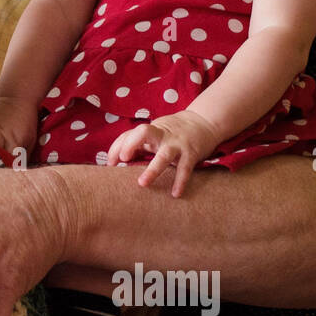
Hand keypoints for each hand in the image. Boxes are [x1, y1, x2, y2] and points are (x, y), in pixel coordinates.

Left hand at [107, 111, 221, 197]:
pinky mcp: (191, 153)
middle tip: (123, 159)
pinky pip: (185, 168)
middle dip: (130, 144)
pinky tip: (175, 194)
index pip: (128, 134)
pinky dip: (180, 181)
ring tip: (142, 183)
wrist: (204, 121)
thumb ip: (136, 144)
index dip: (116, 148)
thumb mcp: (154, 134)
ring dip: (152, 169)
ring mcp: (177, 144)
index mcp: (150, 131)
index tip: (110, 164)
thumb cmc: (172, 132)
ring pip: (164, 154)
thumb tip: (114, 162)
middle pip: (143, 132)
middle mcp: (162, 135)